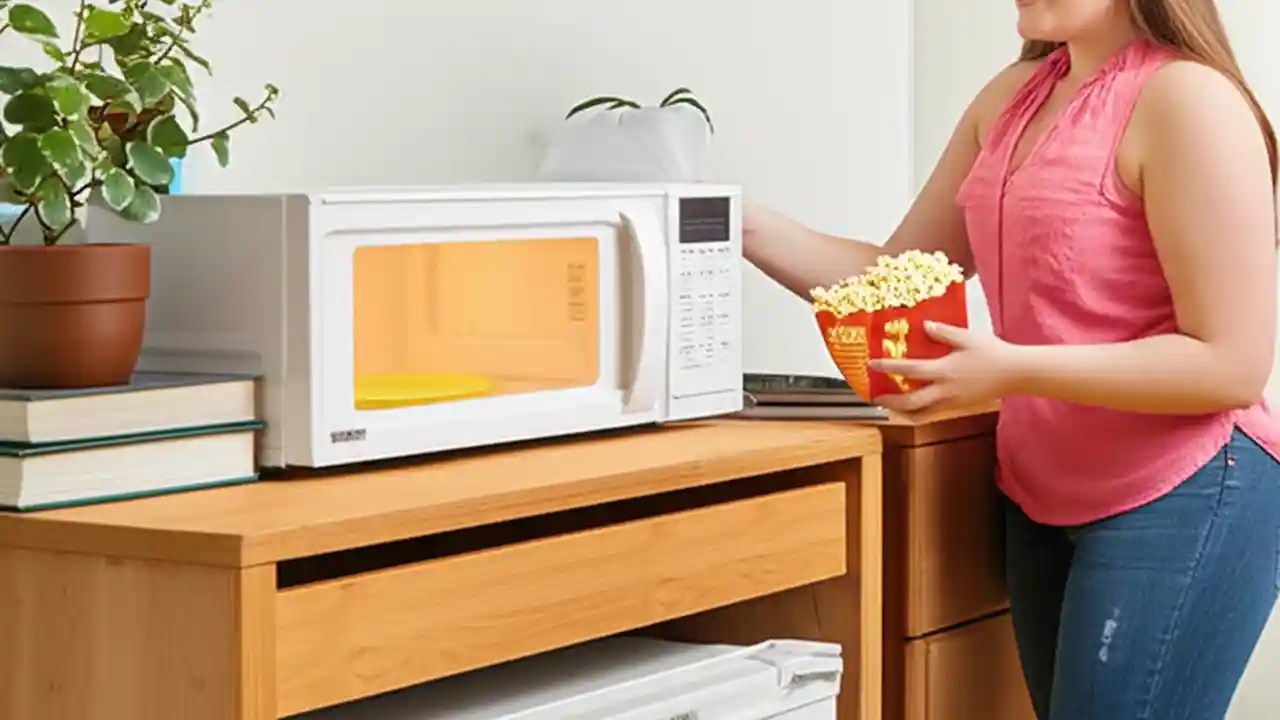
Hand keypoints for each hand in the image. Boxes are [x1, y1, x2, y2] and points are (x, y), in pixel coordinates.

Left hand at [868, 321, 1021, 415]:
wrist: (1015, 373)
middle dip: (889, 402)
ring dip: (902, 411)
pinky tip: (915, 404)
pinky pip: (933, 413)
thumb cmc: (992, 353)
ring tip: (891, 405)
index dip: (888, 367)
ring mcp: (952, 401)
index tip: (872, 364)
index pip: (909, 370)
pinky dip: (919, 411)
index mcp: (944, 371)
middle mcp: (945, 390)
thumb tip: (924, 325)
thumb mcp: (967, 337)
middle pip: (910, 403)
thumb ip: (943, 332)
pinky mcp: (958, 406)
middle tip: (875, 397)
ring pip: (921, 413)